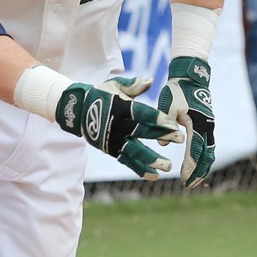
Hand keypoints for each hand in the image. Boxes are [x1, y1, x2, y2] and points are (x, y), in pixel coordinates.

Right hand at [54, 74, 181, 179]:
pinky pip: (127, 161)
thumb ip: (133, 85)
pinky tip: (155, 175)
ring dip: (152, 160)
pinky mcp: (111, 150)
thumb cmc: (100, 94)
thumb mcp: (114, 85)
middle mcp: (117, 125)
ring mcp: (113, 140)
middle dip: (162, 136)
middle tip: (180, 139)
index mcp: (120, 107)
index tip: (174, 125)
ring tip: (168, 166)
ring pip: (135, 152)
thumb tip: (150, 81)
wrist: (76, 110)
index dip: (158, 119)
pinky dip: (140, 169)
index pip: (142, 114)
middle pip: (142, 132)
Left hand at [156, 56, 216, 186]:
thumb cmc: (176, 91)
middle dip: (199, 172)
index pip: (195, 150)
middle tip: (189, 185)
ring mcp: (209, 127)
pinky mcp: (207, 126)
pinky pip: (208, 146)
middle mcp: (207, 127)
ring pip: (209, 152)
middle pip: (207, 156)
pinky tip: (196, 166)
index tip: (184, 179)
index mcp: (198, 123)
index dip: (190, 166)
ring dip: (202, 167)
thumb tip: (162, 145)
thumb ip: (165, 124)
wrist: (190, 78)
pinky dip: (203, 158)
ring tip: (193, 181)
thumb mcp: (167, 106)